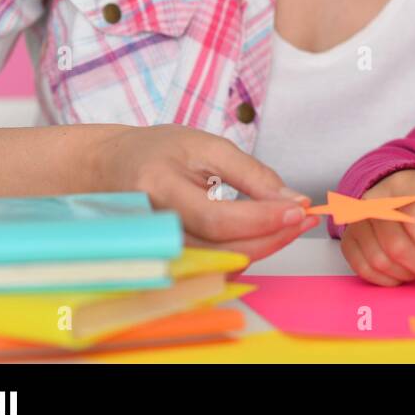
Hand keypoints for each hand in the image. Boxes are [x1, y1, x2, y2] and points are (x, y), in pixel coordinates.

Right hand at [94, 124, 319, 261]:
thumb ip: (252, 174)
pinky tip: (263, 234)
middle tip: (306, 218)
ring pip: (220, 265)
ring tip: (291, 223)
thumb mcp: (207, 146)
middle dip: (271, 237)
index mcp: (158, 187)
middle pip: (220, 249)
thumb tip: (294, 201)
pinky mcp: (165, 263)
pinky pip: (212, 269)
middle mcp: (152, 227)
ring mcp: (155, 252)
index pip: (216, 218)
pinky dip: (244, 254)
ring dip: (263, 247)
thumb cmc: (158, 152)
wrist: (108, 168)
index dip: (262, 219)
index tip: (300, 210)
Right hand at [340, 169, 414, 285]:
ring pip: (380, 261)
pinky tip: (401, 273)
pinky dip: (387, 279)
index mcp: (403, 188)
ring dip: (405, 274)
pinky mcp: (348, 239)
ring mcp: (357, 221)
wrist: (396, 188)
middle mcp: (374, 202)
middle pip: (396, 246)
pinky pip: (364, 269)